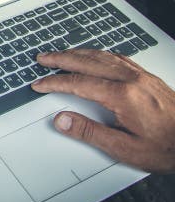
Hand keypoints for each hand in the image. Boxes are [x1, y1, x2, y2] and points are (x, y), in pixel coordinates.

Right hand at [32, 49, 174, 172]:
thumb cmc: (167, 147)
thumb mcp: (124, 148)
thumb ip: (89, 132)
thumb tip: (62, 120)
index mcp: (122, 95)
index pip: (78, 83)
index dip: (54, 82)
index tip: (40, 84)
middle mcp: (131, 80)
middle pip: (86, 62)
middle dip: (60, 59)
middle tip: (43, 58)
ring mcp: (140, 75)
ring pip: (102, 56)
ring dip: (77, 53)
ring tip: (61, 54)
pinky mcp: (147, 77)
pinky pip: (117, 57)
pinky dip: (98, 54)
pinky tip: (94, 55)